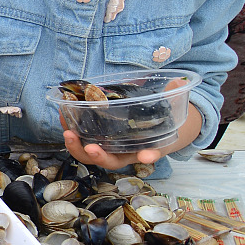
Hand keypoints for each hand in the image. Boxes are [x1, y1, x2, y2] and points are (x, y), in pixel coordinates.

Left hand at [62, 92, 201, 169]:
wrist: (150, 123)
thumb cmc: (159, 118)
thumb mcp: (172, 108)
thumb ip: (174, 95)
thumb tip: (180, 83)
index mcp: (148, 147)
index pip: (148, 155)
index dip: (147, 156)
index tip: (146, 155)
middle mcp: (126, 152)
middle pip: (110, 161)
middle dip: (98, 156)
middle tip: (90, 148)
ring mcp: (109, 147)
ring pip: (91, 154)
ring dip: (77, 146)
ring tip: (68, 133)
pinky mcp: (95, 137)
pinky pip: (81, 139)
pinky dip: (72, 130)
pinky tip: (64, 117)